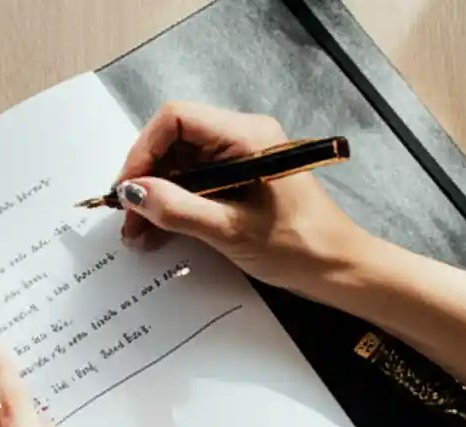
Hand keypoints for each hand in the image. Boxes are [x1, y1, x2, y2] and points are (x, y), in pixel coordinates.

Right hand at [114, 101, 373, 293]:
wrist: (339, 269)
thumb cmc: (296, 246)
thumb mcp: (229, 230)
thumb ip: (177, 209)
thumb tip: (131, 194)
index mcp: (246, 135)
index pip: (176, 119)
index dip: (143, 151)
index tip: (127, 189)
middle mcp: (242, 137)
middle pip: (174, 142)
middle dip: (145, 180)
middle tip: (127, 220)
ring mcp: (240, 157)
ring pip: (180, 165)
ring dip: (155, 197)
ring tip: (137, 234)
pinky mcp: (239, 179)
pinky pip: (194, 183)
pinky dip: (173, 205)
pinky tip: (157, 233)